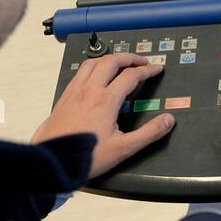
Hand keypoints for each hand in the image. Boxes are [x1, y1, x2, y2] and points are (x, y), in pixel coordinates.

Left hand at [33, 54, 174, 178]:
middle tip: (142, 61)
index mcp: (106, 100)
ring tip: (120, 63)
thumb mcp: (124, 148)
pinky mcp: (64, 97)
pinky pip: (80, 72)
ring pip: (93, 63)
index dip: (147, 70)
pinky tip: (96, 76)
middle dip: (129, 58)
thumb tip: (168, 120)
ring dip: (110, 58)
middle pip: (111, 61)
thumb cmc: (86, 157)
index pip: (131, 76)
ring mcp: (74, 92)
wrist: (52, 162)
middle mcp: (89, 90)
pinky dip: (94, 66)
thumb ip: (149, 133)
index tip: (157, 69)